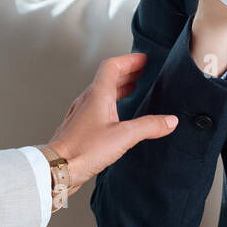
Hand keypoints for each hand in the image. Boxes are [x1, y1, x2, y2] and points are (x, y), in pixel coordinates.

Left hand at [43, 52, 177, 192]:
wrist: (57, 167)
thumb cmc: (84, 149)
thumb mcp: (123, 136)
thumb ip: (148, 126)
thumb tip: (169, 121)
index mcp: (97, 95)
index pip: (112, 66)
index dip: (129, 60)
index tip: (143, 59)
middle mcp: (88, 100)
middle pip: (107, 77)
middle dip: (126, 72)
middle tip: (141, 70)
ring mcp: (82, 113)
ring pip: (101, 92)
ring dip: (118, 87)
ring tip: (133, 88)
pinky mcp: (80, 127)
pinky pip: (96, 106)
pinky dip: (110, 102)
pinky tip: (116, 114)